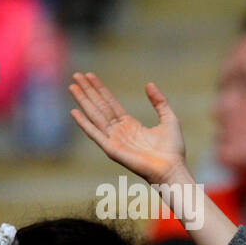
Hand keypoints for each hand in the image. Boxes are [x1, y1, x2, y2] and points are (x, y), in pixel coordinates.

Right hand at [69, 72, 186, 183]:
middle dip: (88, 91)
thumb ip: (159, 102)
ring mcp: (114, 140)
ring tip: (72, 87)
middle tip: (76, 75)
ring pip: (95, 116)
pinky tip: (74, 112)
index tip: (90, 75)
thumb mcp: (169, 119)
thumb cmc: (173, 149)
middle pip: (100, 106)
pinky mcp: (112, 149)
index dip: (100, 89)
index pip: (110, 103)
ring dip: (83, 101)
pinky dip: (84, 123)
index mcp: (130, 125)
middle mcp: (119, 131)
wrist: (172, 169)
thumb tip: (149, 84)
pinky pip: (95, 134)